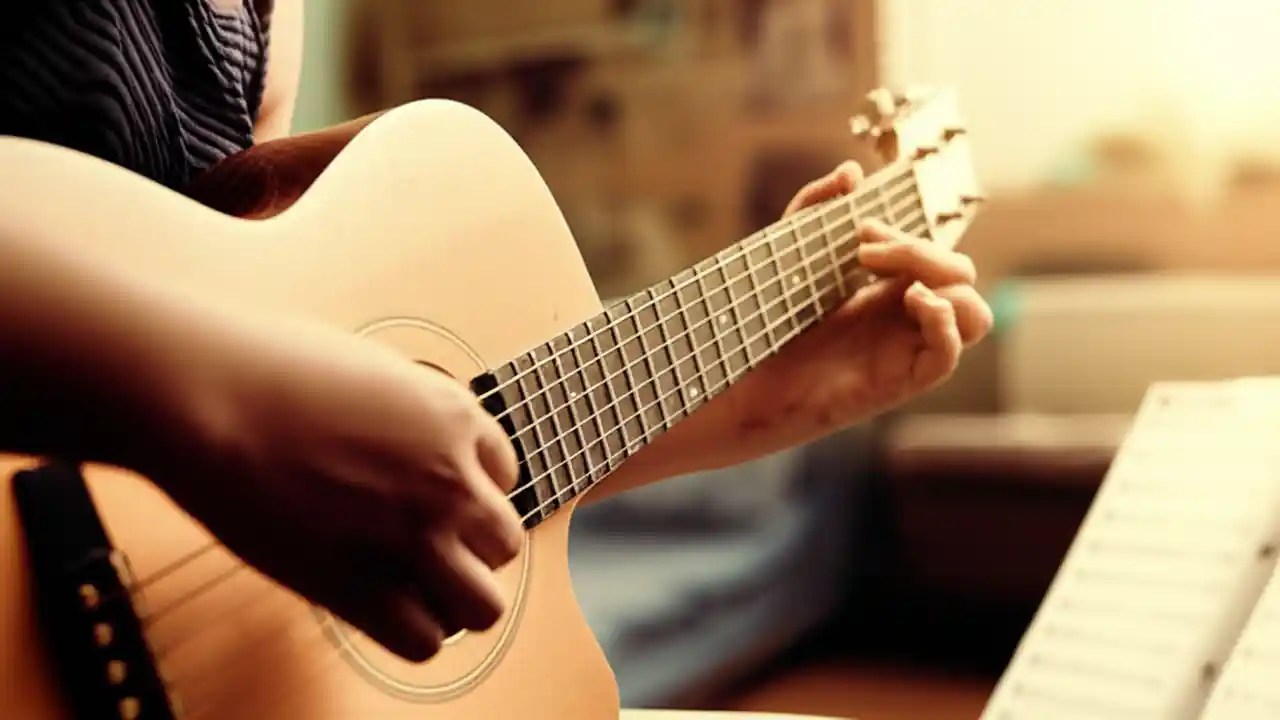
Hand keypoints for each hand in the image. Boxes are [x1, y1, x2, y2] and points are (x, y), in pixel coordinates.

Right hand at [146, 317, 523, 661]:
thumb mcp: (370, 370)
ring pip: (483, 606)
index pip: (504, 474)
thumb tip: (411, 440)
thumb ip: (408, 414)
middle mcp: (451, 479)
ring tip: (415, 587)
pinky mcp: (365, 586)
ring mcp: (414, 536)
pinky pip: (425, 641)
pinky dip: (411, 633)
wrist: (207, 398)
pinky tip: (383, 608)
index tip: (433, 495)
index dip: (469, 487)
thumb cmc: (268, 369)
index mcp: (454, 416)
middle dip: (472, 547)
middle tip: (428, 544)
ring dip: (454, 599)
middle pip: (504, 544)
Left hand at [747, 162, 991, 434]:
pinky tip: (912, 300)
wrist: (742, 375)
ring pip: (975, 315)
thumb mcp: (787, 251)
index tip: (860, 231)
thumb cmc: (764, 321)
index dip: (909, 235)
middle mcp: (905, 320)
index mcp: (889, 291)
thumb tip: (852, 172)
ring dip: (947, 283)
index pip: (936, 255)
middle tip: (864, 252)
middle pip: (962, 275)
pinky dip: (944, 321)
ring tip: (896, 282)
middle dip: (923, 250)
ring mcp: (905, 350)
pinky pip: (949, 354)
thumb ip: (814, 206)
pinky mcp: (897, 382)